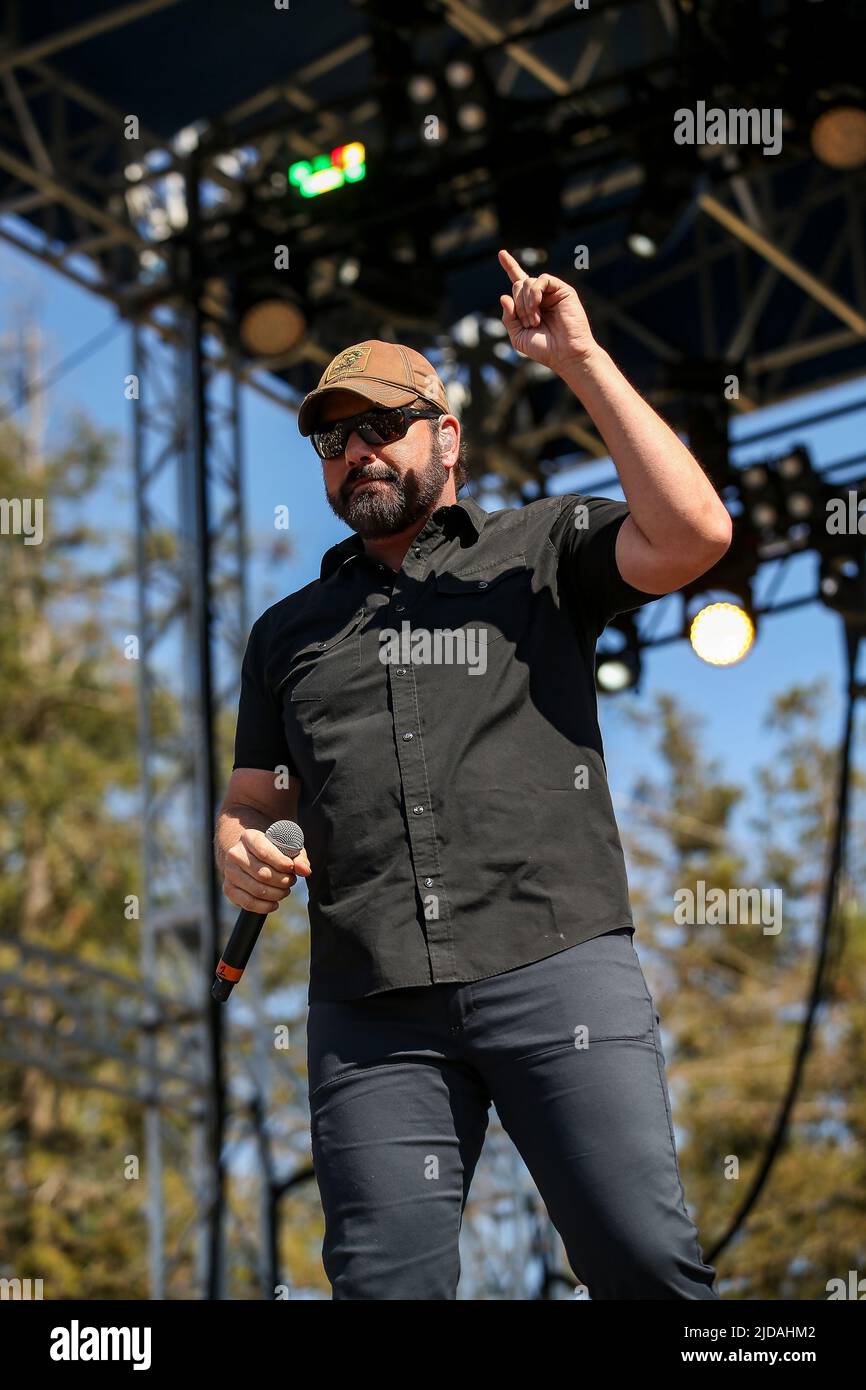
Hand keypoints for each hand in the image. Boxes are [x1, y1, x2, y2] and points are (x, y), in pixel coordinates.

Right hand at [223, 827, 311, 914]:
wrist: (249, 854)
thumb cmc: (272, 850)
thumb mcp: (287, 847)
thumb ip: (299, 857)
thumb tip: (304, 871)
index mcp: (248, 837)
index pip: (264, 852)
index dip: (281, 863)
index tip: (291, 868)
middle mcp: (235, 854)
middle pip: (262, 874)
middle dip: (282, 881)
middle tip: (291, 880)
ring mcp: (230, 872)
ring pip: (257, 890)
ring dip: (277, 894)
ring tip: (285, 890)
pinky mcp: (229, 888)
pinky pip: (248, 902)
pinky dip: (265, 906)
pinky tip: (275, 903)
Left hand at [498, 248, 596, 372]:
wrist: (566, 354)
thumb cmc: (544, 349)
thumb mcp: (518, 336)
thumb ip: (508, 318)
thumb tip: (504, 296)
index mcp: (530, 305)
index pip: (518, 281)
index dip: (510, 266)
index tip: (501, 254)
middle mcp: (541, 296)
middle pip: (518, 284)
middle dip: (518, 305)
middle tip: (528, 323)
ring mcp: (552, 292)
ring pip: (527, 282)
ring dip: (525, 303)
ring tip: (534, 321)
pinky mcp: (563, 290)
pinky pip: (542, 280)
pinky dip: (534, 293)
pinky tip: (537, 306)